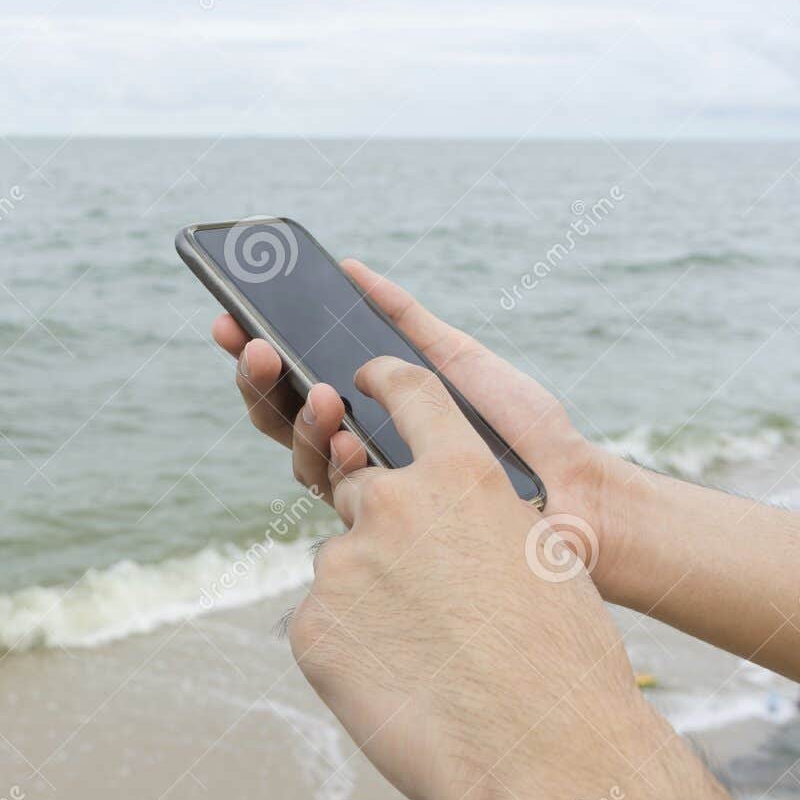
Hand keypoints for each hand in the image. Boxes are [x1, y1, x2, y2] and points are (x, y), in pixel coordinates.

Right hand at [212, 259, 629, 593]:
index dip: (258, 354)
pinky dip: (338, 461)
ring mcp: (364, 492)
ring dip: (298, 419)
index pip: (294, 381)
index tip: (230, 320)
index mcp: (365, 409)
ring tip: (319, 391)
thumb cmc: (519, 428)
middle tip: (255, 345)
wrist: (568, 488)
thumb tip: (352, 269)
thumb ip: (402, 319)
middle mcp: (354, 451)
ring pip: (300, 455)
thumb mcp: (456, 357)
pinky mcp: (382, 530)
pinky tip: (352, 439)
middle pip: (280, 418)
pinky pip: (338, 494)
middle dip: (258, 381)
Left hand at [286, 357, 799, 799]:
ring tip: (432, 658)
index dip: (383, 382)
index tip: (360, 378)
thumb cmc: (564, 665)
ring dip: (373, 600)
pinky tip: (401, 684)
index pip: (409, 395)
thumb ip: (477, 521)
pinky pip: (324, 624)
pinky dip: (353, 649)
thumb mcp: (538, 560)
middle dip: (384, 531)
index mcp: (463, 476)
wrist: (546, 759)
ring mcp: (344, 564)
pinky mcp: (311, 625)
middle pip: (361, 492)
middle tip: (430, 595)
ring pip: (345, 567)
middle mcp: (393, 505)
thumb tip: (443, 527)